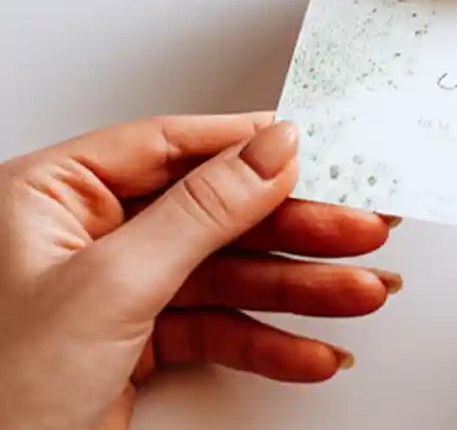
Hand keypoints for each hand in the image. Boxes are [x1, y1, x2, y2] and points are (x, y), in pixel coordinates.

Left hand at [0, 114, 398, 429]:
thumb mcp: (112, 284)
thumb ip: (202, 210)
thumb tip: (268, 149)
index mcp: (54, 194)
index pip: (172, 148)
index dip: (250, 147)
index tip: (317, 148)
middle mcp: (85, 234)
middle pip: (215, 214)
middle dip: (297, 232)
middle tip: (360, 229)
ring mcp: (113, 289)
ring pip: (227, 274)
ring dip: (298, 291)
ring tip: (359, 294)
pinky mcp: (134, 340)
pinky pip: (216, 327)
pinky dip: (267, 343)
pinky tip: (312, 351)